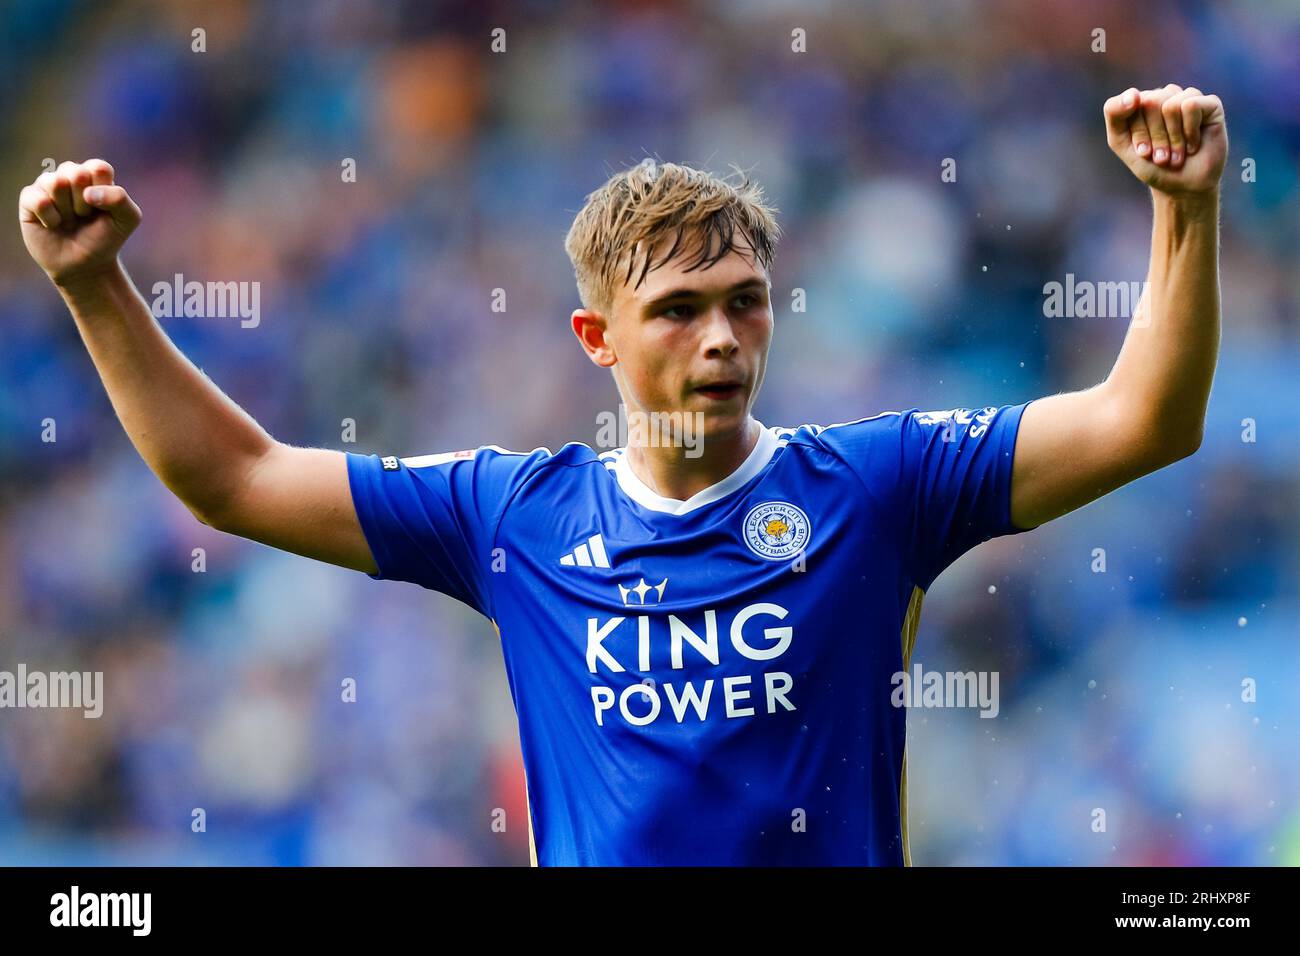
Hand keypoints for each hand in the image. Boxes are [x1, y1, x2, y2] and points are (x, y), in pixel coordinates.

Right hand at [18, 159, 140, 285]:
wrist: (84, 265)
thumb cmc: (106, 238)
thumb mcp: (127, 219)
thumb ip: (120, 199)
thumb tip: (88, 193)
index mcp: (94, 174)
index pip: (98, 167)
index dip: (103, 191)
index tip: (104, 209)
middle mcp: (69, 174)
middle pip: (76, 173)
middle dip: (85, 202)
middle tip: (85, 216)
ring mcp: (47, 184)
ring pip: (55, 183)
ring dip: (67, 210)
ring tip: (70, 220)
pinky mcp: (29, 198)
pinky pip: (39, 200)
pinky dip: (51, 218)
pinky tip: (53, 225)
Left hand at [1104, 85, 1227, 195]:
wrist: (1182, 187)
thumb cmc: (1151, 165)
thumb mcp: (1121, 141)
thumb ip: (1114, 113)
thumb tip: (1134, 93)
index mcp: (1142, 102)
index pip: (1128, 105)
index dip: (1137, 134)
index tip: (1143, 152)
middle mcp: (1165, 95)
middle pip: (1150, 103)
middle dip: (1155, 137)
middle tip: (1162, 156)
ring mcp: (1188, 97)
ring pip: (1170, 106)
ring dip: (1173, 138)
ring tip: (1178, 152)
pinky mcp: (1210, 104)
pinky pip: (1190, 106)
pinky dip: (1189, 131)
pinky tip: (1194, 143)